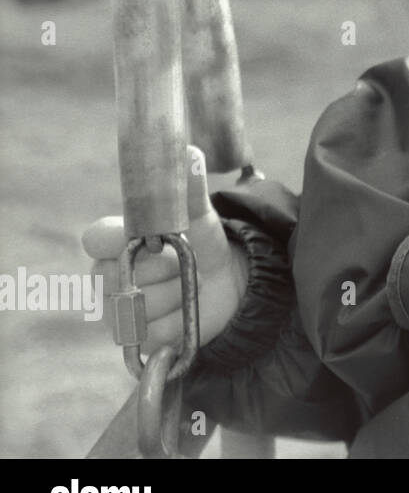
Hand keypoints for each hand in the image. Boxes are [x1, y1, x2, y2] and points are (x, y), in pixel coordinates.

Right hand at [82, 145, 246, 355]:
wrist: (229, 284)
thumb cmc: (203, 244)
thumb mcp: (201, 216)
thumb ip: (190, 188)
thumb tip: (189, 154)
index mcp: (113, 240)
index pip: (95, 238)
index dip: (121, 239)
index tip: (155, 238)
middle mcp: (105, 275)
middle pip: (114, 276)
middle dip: (163, 269)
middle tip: (183, 261)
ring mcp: (116, 310)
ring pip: (138, 307)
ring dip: (176, 295)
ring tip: (188, 285)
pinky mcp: (135, 339)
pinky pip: (152, 334)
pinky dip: (179, 323)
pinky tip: (187, 313)